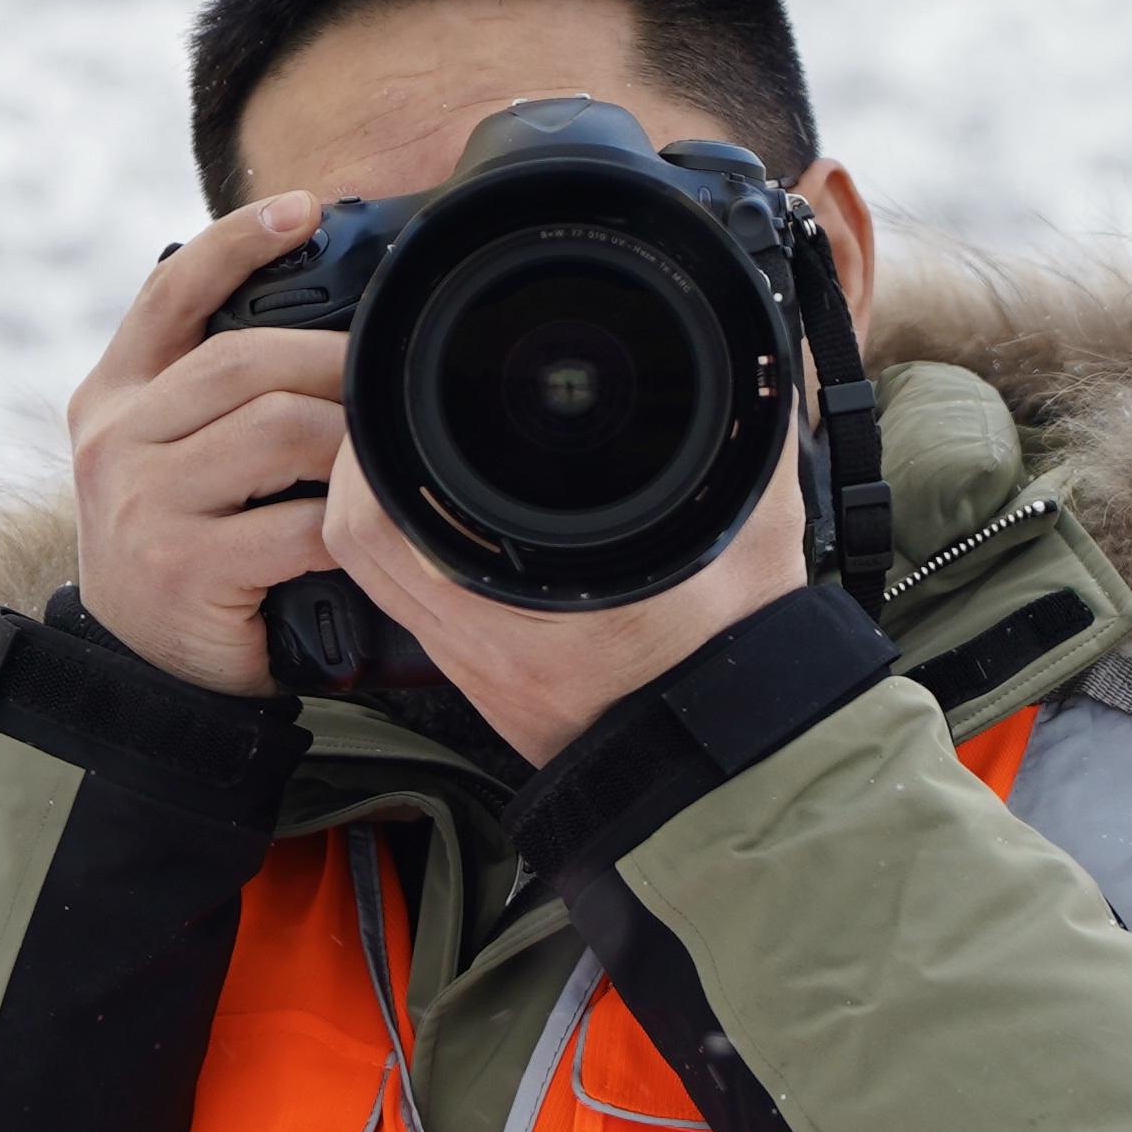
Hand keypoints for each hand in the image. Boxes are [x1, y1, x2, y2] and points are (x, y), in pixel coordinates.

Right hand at [67, 194, 347, 697]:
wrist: (136, 668)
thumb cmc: (180, 543)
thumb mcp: (165, 452)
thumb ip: (210, 390)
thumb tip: (320, 315)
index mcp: (111, 395)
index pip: (166, 293)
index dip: (234, 242)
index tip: (302, 208)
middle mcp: (114, 439)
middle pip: (242, 361)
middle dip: (333, 359)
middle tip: (390, 371)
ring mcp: (141, 504)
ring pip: (274, 431)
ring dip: (346, 438)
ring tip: (377, 453)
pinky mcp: (180, 567)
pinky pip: (292, 525)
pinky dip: (343, 524)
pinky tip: (360, 527)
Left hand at [316, 412, 814, 766]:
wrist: (733, 765)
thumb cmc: (741, 665)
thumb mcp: (755, 531)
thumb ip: (754, 437)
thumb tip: (771, 366)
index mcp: (531, 600)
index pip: (392, 516)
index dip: (376, 444)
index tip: (397, 392)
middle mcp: (482, 636)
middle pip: (360, 539)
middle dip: (362, 462)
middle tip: (388, 411)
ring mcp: (472, 663)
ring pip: (371, 575)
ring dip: (374, 507)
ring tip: (402, 449)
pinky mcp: (479, 679)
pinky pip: (403, 603)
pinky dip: (402, 549)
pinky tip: (438, 516)